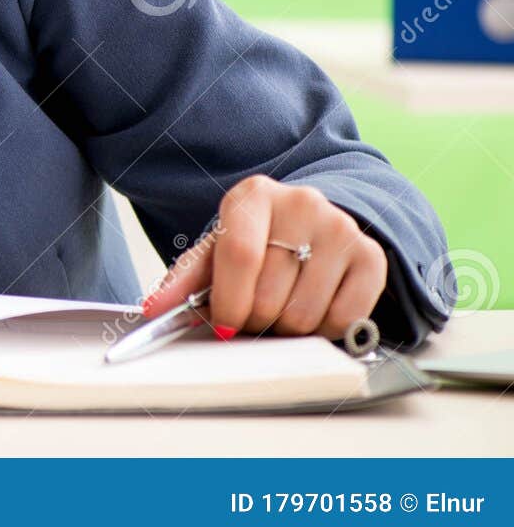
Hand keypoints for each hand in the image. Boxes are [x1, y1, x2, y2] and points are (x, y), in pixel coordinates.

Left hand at [142, 174, 388, 340]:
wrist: (314, 225)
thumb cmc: (259, 241)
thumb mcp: (218, 251)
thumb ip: (186, 280)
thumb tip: (154, 308)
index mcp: (253, 195)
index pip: (240, 256)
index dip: (229, 302)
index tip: (223, 325)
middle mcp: (301, 203)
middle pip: (270, 292)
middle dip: (254, 320)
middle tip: (253, 316)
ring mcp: (340, 228)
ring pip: (305, 312)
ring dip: (287, 329)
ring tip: (281, 309)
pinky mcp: (371, 257)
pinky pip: (344, 319)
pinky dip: (324, 331)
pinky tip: (313, 310)